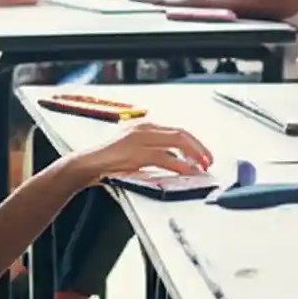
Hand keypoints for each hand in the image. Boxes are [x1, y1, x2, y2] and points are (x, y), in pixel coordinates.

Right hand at [69, 122, 213, 186]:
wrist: (89, 163)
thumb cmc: (111, 160)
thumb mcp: (135, 150)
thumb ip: (154, 151)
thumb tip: (178, 160)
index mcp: (146, 126)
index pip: (178, 130)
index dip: (195, 143)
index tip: (204, 155)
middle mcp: (145, 129)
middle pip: (181, 134)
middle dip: (199, 148)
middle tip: (208, 161)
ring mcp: (142, 139)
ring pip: (177, 142)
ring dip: (194, 155)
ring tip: (201, 167)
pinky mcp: (138, 153)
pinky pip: (166, 158)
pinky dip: (181, 165)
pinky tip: (188, 172)